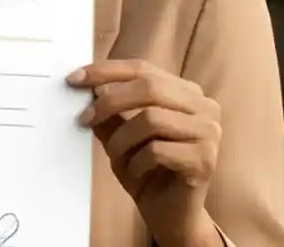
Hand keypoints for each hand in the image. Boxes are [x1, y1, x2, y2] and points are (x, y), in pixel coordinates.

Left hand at [68, 60, 222, 246]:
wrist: (169, 214)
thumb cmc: (146, 170)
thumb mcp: (120, 134)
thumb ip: (108, 109)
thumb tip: (84, 85)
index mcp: (185, 92)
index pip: (142, 69)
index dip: (106, 71)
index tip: (74, 79)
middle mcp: (204, 106)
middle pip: (149, 86)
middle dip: (109, 101)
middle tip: (84, 118)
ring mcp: (209, 132)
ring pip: (151, 118)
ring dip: (122, 139)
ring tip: (117, 156)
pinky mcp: (205, 159)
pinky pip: (157, 150)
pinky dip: (136, 161)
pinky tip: (137, 172)